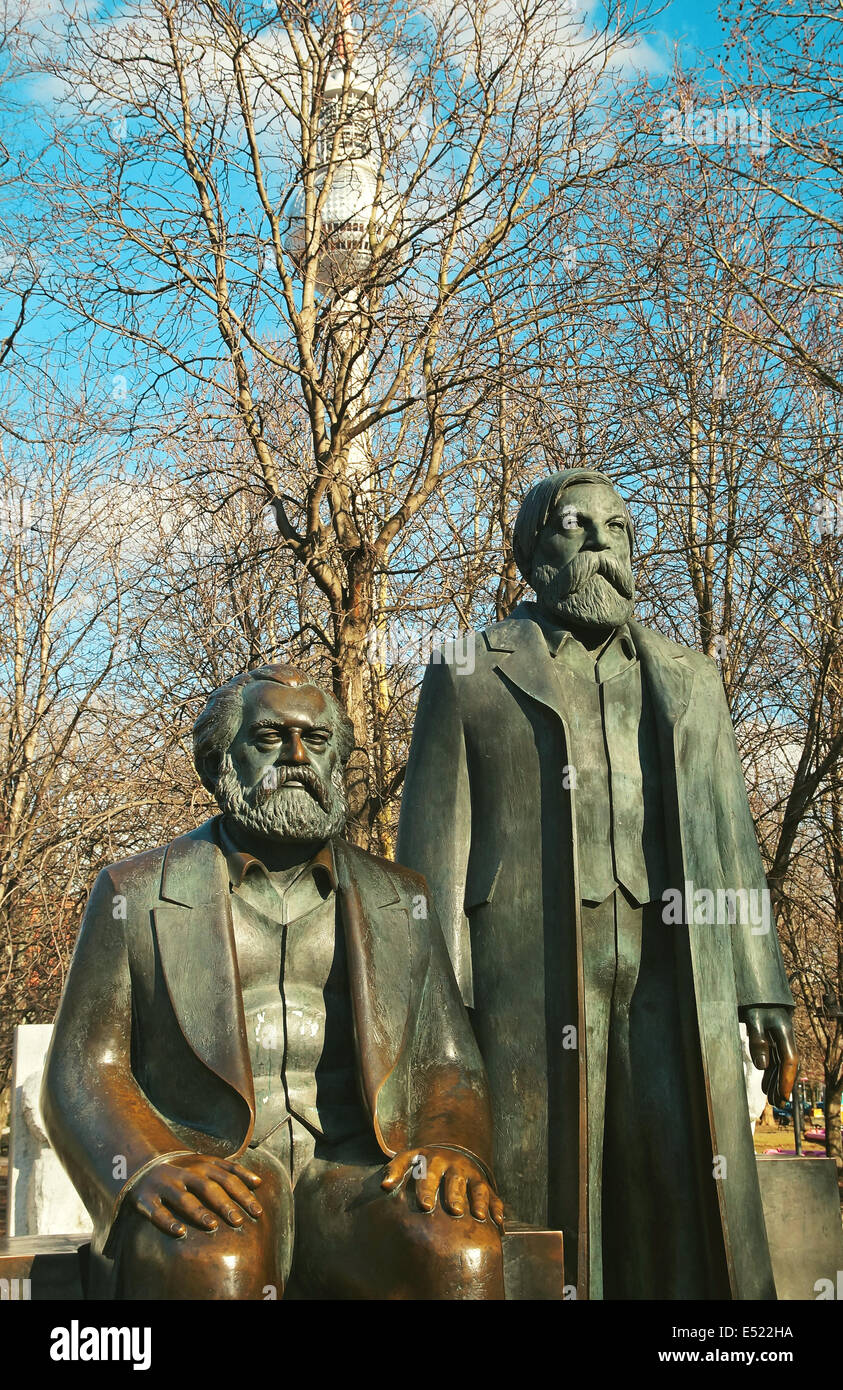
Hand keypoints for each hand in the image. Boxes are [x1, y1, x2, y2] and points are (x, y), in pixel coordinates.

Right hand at [131, 1153, 262, 1237]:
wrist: (144, 1164)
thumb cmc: (185, 1170)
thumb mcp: (207, 1164)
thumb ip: (231, 1171)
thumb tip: (259, 1183)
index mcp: (203, 1164)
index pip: (228, 1177)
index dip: (244, 1193)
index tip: (258, 1212)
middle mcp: (186, 1172)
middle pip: (208, 1187)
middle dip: (224, 1204)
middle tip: (238, 1221)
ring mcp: (165, 1184)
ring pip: (184, 1198)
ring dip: (198, 1211)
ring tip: (212, 1225)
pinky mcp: (146, 1198)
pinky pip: (157, 1211)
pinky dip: (167, 1222)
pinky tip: (180, 1232)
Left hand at [381, 1147, 503, 1225]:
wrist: (450, 1151)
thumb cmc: (424, 1163)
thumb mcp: (409, 1158)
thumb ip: (395, 1169)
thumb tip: (383, 1186)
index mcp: (434, 1160)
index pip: (429, 1173)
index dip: (427, 1188)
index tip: (425, 1206)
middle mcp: (455, 1166)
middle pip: (455, 1180)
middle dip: (454, 1195)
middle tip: (453, 1211)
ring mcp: (472, 1175)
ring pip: (477, 1187)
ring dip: (478, 1200)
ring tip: (478, 1216)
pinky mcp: (485, 1185)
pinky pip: (494, 1196)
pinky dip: (497, 1208)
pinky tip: (498, 1223)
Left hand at [742, 1006, 797, 1107]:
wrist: (752, 983)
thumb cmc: (753, 1000)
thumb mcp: (753, 1018)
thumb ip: (758, 1041)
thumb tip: (762, 1066)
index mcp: (784, 1031)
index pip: (789, 1060)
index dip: (787, 1079)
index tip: (784, 1096)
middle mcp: (783, 1035)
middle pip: (786, 1064)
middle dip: (783, 1085)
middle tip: (779, 1104)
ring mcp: (777, 1035)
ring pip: (779, 1063)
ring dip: (776, 1080)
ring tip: (773, 1099)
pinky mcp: (769, 1035)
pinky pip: (772, 1057)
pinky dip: (769, 1071)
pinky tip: (765, 1084)